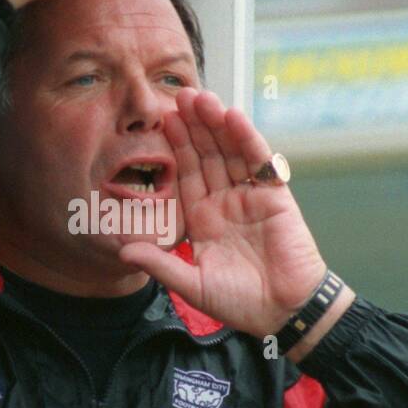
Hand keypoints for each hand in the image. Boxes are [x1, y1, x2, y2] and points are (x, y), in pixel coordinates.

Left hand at [117, 88, 342, 341]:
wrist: (283, 313)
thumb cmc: (240, 302)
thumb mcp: (192, 284)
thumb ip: (161, 264)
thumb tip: (123, 251)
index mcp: (203, 218)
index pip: (186, 173)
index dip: (175, 146)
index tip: (162, 120)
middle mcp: (225, 201)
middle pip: (207, 154)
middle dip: (194, 125)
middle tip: (179, 94)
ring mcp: (250, 197)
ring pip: (231, 152)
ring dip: (217, 124)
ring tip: (202, 97)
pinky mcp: (275, 198)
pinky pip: (259, 164)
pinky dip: (247, 140)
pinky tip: (233, 117)